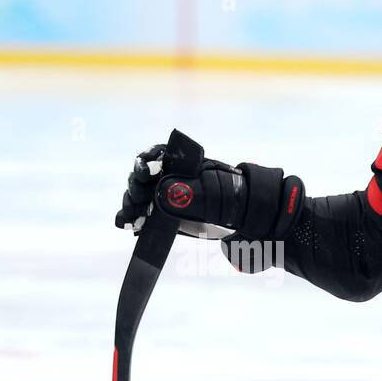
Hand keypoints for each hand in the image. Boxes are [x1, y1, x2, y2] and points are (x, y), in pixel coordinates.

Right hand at [115, 133, 304, 240]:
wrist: (255, 224)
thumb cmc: (243, 203)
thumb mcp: (222, 196)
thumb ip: (197, 194)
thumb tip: (166, 194)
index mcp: (189, 165)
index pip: (160, 155)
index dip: (148, 160)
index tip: (144, 169)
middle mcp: (176, 179)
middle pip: (145, 176)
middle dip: (136, 185)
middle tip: (138, 197)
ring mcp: (169, 199)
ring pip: (141, 196)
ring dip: (131, 203)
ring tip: (128, 215)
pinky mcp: (166, 218)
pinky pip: (145, 216)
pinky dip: (133, 219)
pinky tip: (125, 223)